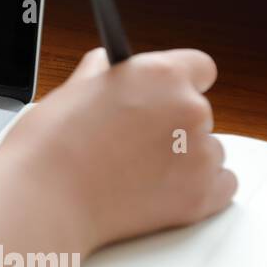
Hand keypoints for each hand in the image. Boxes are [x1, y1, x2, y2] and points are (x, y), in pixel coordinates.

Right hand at [4, 47, 237, 252]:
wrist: (45, 199)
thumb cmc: (49, 146)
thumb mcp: (73, 88)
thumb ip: (106, 74)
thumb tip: (109, 67)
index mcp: (160, 74)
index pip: (200, 67)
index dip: (179, 82)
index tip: (166, 95)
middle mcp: (189, 109)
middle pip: (199, 111)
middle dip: (171, 124)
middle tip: (132, 141)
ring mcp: (200, 155)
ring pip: (209, 149)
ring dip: (183, 157)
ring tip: (136, 170)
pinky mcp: (203, 196)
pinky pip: (221, 184)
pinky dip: (198, 188)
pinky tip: (159, 189)